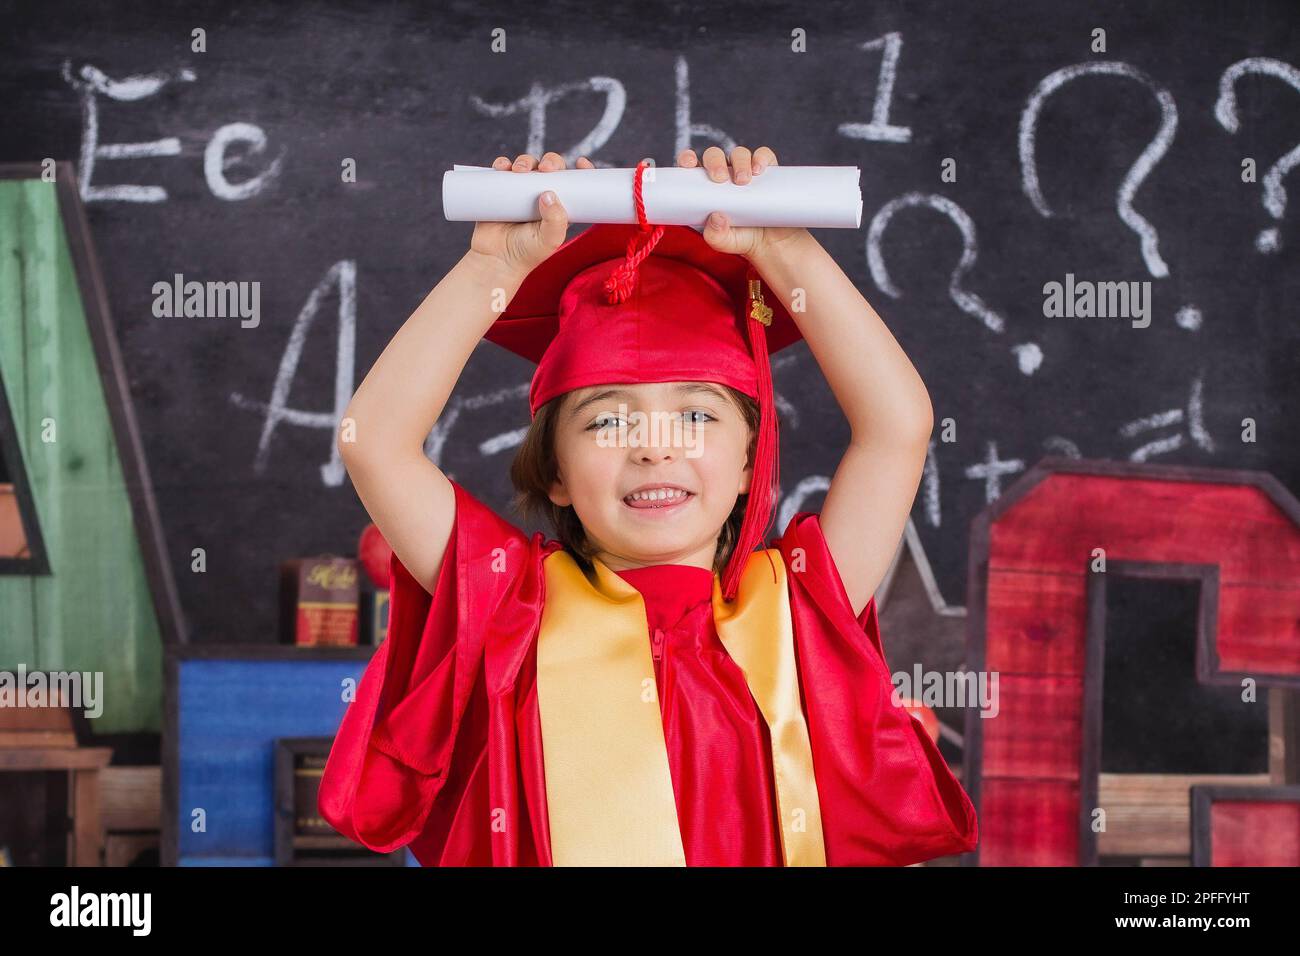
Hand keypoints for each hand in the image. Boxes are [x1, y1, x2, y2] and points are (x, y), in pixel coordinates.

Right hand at [469, 152, 594, 276]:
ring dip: (525, 161)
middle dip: (550, 161)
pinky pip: (503, 170)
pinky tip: (502, 166)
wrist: (495, 259)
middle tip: (545, 168)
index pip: (574, 183)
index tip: (582, 163)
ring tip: (519, 170)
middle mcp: (541, 195)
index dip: (581, 170)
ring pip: (527, 165)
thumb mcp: (549, 240)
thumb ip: (555, 220)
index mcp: (560, 206)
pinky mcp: (501, 189)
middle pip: (550, 168)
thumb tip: (548, 193)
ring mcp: (520, 191)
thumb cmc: (526, 253)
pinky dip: (503, 163)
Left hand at [678, 146, 809, 258]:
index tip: (689, 163)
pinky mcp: (768, 172)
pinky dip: (761, 158)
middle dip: (715, 161)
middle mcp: (725, 175)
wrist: (772, 243)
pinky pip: (764, 156)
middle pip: (715, 155)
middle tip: (720, 177)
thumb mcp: (724, 242)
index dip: (688, 158)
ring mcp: (746, 171)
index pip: (692, 165)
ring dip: (739, 161)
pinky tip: (759, 169)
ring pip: (739, 154)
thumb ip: (715, 235)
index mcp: (706, 187)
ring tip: (743, 181)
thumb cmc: (741, 238)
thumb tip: (715, 217)